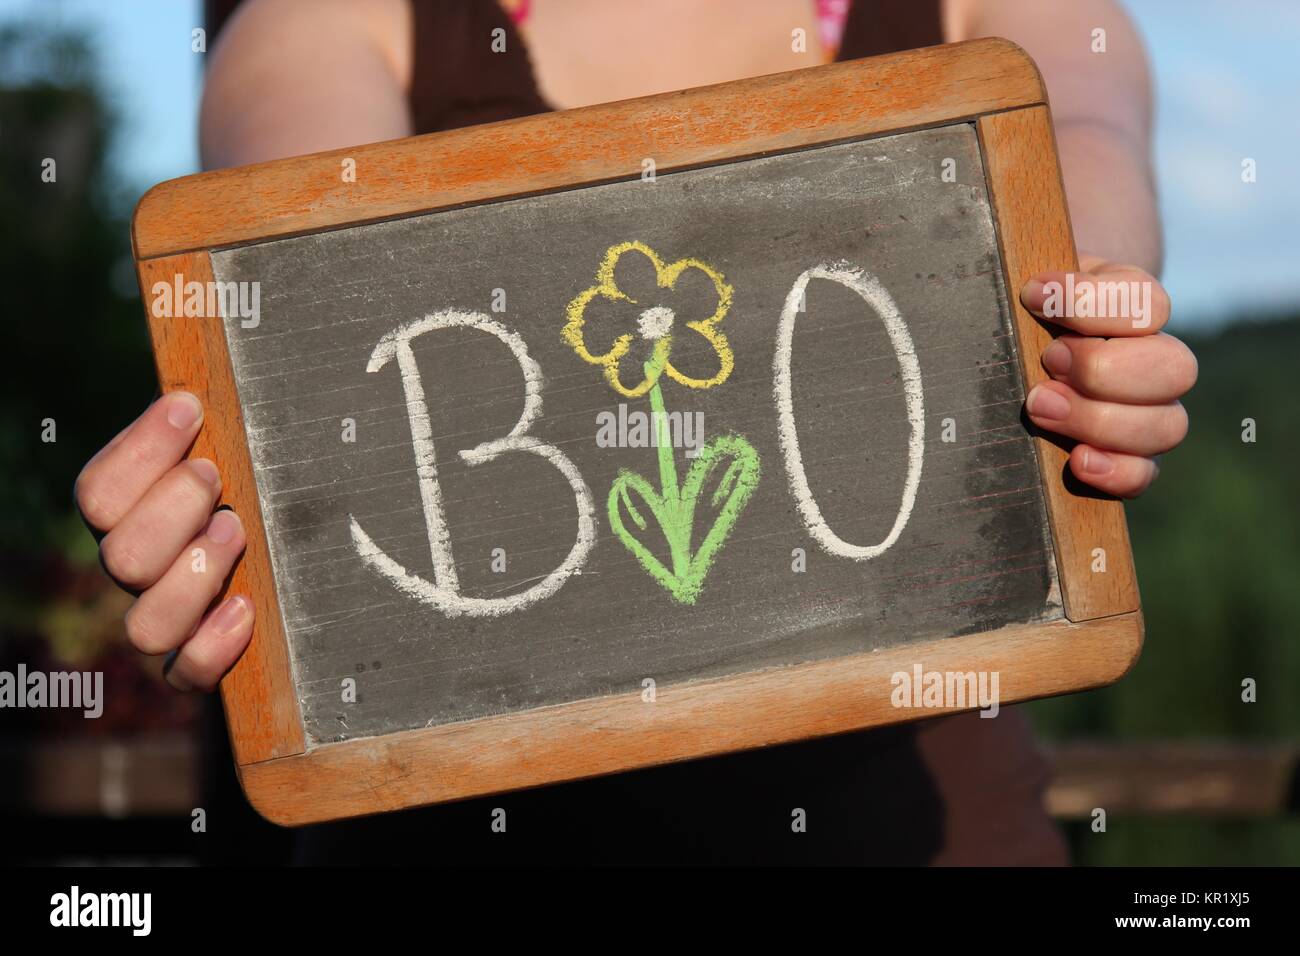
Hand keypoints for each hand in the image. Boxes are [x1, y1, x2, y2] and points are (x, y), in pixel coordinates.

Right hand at [75, 392, 253, 690]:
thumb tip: (206, 381)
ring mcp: (169, 618)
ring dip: (190, 576)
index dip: (140, 449)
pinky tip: (245, 607)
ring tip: (235, 532)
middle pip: (118, 556)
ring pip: (144, 625)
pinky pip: (184, 675)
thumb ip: (219, 424)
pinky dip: (210, 646)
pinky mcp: (202, 661)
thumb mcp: (245, 450)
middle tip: (216, 476)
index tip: (190, 408)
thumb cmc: (267, 488)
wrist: (302, 566)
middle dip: (169, 509)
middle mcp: (141, 571)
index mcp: (134, 515)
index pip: (99, 492)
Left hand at [1020, 255, 1195, 497]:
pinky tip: (1078, 460)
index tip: (1032, 295)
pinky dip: (1115, 471)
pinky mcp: (1129, 458)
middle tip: (1047, 361)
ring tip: (1040, 406)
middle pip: (1175, 370)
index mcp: (1136, 309)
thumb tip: (1040, 291)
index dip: (1089, 302)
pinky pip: (1143, 474)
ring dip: (1099, 419)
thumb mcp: (1037, 284)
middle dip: (1103, 369)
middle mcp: (1156, 362)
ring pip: (1168, 426)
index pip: (1147, 304)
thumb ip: (1045, 286)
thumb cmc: (1029, 311)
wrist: (1024, 346)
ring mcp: (1150, 414)